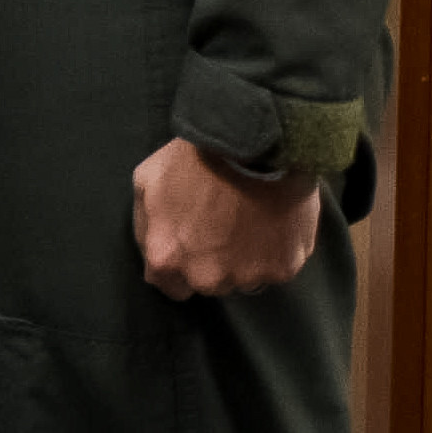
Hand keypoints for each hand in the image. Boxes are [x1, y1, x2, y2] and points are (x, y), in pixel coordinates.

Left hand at [134, 136, 320, 297]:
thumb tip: (153, 257)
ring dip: (245, 257)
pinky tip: (269, 219)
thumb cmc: (193, 159)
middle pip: (210, 283)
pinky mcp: (285, 268)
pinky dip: (275, 249)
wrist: (250, 145)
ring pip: (245, 277)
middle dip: (211, 261)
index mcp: (169, 258)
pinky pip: (277, 265)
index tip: (188, 245)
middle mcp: (209, 277)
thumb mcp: (146, 183)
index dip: (178, 266)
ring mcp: (249, 276)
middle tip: (219, 223)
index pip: (171, 287)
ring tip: (246, 218)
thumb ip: (147, 228)